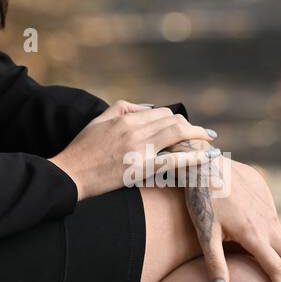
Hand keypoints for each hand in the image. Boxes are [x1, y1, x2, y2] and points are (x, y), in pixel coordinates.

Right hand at [50, 100, 217, 201]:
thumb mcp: (98, 120)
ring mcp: (139, 147)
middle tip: (204, 135)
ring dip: (198, 136)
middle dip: (191, 127)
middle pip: (173, 121)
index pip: (160, 112)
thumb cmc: (81, 149)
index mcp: (124, 117)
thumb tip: (147, 108)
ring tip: (210, 142)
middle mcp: (134, 128)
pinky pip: (175, 160)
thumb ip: (122, 108)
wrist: (70, 174)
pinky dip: (195, 157)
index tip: (186, 128)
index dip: (176, 120)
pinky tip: (208, 157)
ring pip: (178, 135)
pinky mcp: (141, 167)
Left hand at [183, 152, 280, 281]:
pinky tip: (275, 255)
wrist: (202, 159)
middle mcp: (269, 222)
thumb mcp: (203, 231)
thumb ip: (214, 263)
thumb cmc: (199, 197)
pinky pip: (276, 225)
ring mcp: (270, 209)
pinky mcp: (267, 196)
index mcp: (254, 233)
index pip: (278, 273)